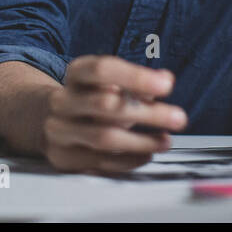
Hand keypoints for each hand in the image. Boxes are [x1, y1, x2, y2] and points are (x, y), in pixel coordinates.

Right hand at [42, 55, 186, 174]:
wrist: (52, 120)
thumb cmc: (92, 97)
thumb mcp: (110, 82)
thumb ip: (137, 81)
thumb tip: (164, 79)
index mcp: (76, 74)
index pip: (102, 69)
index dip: (135, 76)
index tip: (166, 86)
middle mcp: (63, 101)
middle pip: (105, 105)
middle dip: (147, 113)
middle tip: (179, 118)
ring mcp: (60, 130)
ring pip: (103, 137)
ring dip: (141, 141)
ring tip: (166, 141)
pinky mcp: (64, 157)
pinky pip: (100, 162)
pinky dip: (129, 160)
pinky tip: (147, 154)